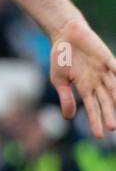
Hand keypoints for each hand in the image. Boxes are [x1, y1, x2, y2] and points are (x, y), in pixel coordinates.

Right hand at [49, 18, 115, 137]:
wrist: (65, 34)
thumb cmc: (60, 57)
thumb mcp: (58, 80)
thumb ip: (66, 97)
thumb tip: (69, 118)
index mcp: (84, 87)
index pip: (92, 107)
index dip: (95, 121)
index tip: (99, 136)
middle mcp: (97, 81)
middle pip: (106, 101)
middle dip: (109, 114)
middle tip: (113, 128)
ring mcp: (104, 70)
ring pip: (113, 88)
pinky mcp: (107, 58)